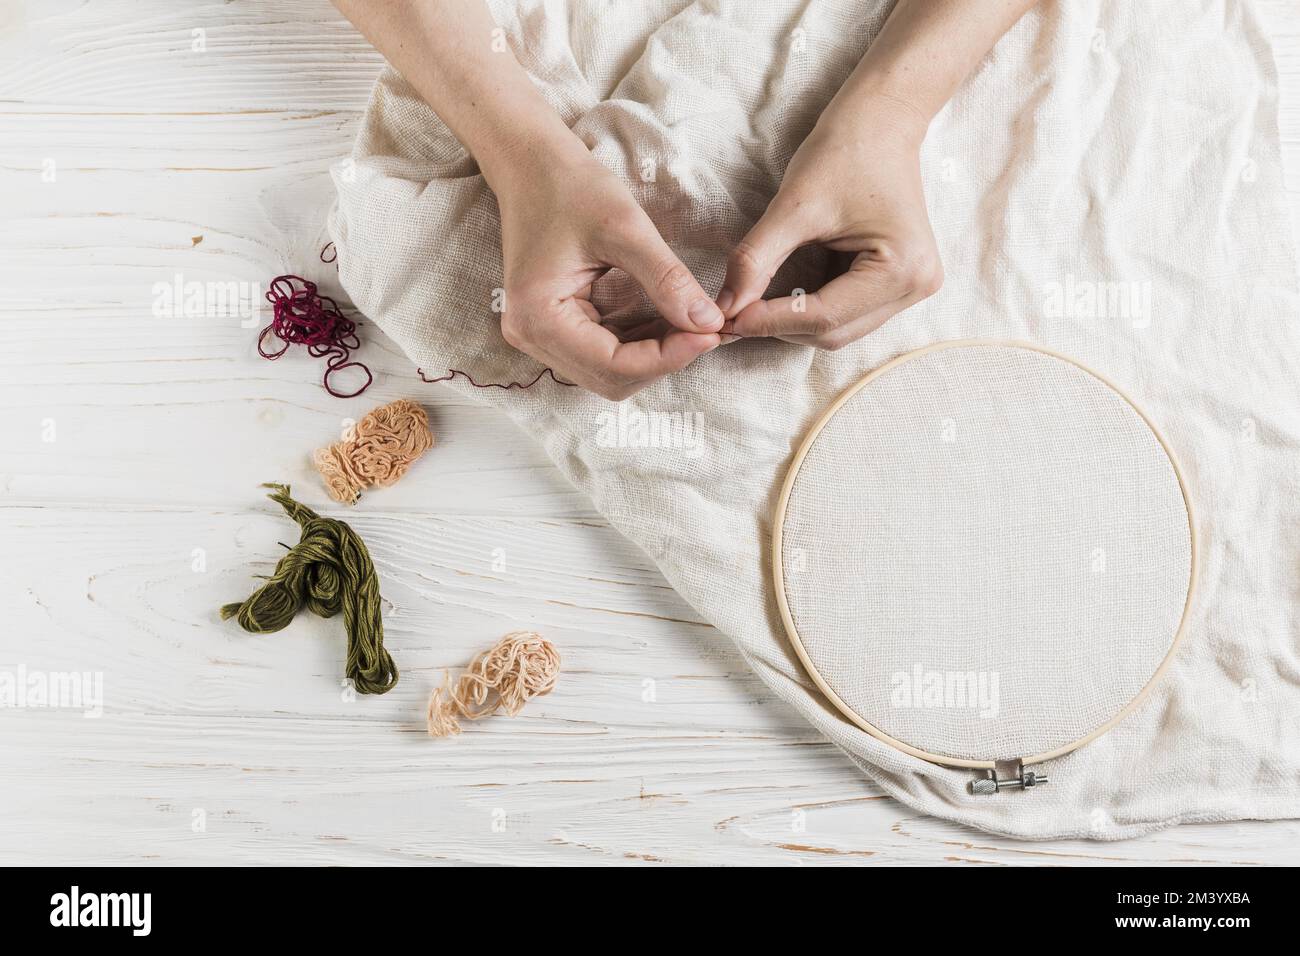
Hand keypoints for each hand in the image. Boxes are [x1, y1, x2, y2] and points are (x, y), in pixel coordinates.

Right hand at [492, 147, 722, 399]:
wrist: (531, 163)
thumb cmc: (570, 186)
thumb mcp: (625, 229)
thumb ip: (667, 280)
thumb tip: (709, 323)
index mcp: (538, 318)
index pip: (613, 365)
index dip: (668, 357)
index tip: (711, 333)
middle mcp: (531, 336)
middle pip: (610, 378)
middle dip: (663, 360)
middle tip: (706, 329)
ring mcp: (539, 334)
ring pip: (609, 371)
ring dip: (654, 355)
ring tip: (692, 323)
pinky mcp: (553, 326)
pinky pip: (603, 352)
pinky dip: (639, 343)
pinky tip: (668, 320)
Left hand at [717, 103, 941, 348]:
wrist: (882, 121)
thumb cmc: (845, 151)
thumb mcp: (793, 207)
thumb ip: (756, 260)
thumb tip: (725, 309)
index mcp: (902, 269)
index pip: (824, 316)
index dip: (769, 321)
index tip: (726, 320)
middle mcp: (916, 287)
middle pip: (833, 333)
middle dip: (781, 326)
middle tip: (734, 314)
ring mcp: (912, 289)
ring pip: (839, 330)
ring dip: (794, 322)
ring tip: (753, 304)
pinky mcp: (899, 284)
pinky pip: (846, 314)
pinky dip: (811, 309)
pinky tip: (783, 294)